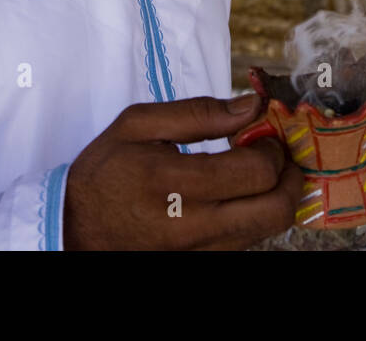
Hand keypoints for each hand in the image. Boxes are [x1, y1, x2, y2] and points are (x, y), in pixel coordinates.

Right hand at [62, 95, 301, 249]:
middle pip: (275, 210)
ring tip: (261, 172)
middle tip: (279, 156)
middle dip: (291, 177)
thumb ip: (197, 112)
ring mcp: (199, 251)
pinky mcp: (201, 262)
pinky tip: (243, 196)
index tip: (263, 134)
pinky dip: (258, 216)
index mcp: (173, 182)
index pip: (255, 172)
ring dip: (278, 196)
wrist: (74, 228)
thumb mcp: (136, 125)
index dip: (273, 148)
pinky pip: (248, 242)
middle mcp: (192, 225)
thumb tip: (251, 105)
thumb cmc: (105, 172)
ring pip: (268, 229)